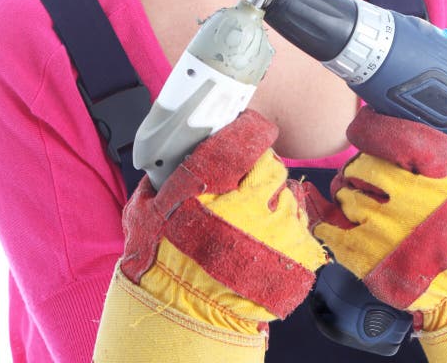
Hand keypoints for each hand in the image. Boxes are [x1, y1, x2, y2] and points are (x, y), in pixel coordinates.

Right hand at [95, 110, 326, 361]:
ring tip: (255, 223)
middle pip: (271, 164)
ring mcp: (277, 225)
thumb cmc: (161, 264)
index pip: (245, 135)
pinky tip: (267, 243)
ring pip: (288, 195)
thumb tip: (163, 164)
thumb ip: (159, 181)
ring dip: (274, 203)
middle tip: (247, 187)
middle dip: (261, 171)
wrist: (185, 314)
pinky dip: (287, 231)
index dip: (249, 131)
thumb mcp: (145, 212)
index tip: (249, 132)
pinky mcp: (297, 252)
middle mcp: (249, 197)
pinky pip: (301, 226)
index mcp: (212, 180)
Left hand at [306, 108, 446, 361]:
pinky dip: (326, 215)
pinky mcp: (371, 261)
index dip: (370, 127)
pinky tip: (333, 212)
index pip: (387, 131)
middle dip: (360, 168)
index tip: (364, 126)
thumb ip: (438, 139)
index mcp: (444, 170)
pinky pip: (329, 226)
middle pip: (359, 164)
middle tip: (370, 175)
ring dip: (349, 194)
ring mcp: (391, 233)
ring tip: (368, 201)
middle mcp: (416, 199)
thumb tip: (398, 107)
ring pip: (343, 193)